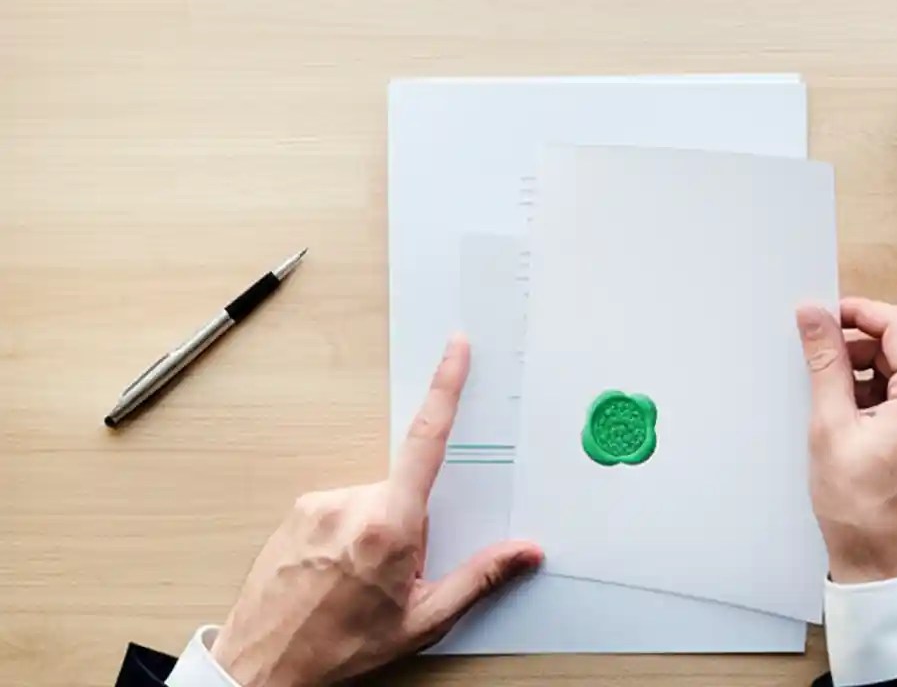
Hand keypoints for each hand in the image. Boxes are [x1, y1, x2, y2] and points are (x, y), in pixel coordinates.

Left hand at [210, 335, 542, 685]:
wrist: (263, 666)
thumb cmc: (340, 648)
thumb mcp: (423, 620)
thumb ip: (480, 578)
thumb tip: (526, 551)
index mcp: (389, 526)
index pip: (426, 440)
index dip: (446, 387)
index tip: (456, 350)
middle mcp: (350, 503)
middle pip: (403, 488)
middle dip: (410, 523)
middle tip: (392, 575)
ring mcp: (317, 503)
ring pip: (371, 500)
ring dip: (375, 531)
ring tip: (355, 581)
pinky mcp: (296, 510)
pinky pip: (339, 507)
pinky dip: (347, 533)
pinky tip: (333, 573)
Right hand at [796, 297, 896, 583]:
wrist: (885, 565)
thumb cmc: (862, 513)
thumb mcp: (831, 427)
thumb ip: (826, 362)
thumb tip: (815, 317)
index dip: (858, 313)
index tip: (829, 316)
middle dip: (862, 351)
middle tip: (824, 366)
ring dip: (873, 377)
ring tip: (840, 408)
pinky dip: (890, 399)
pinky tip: (861, 422)